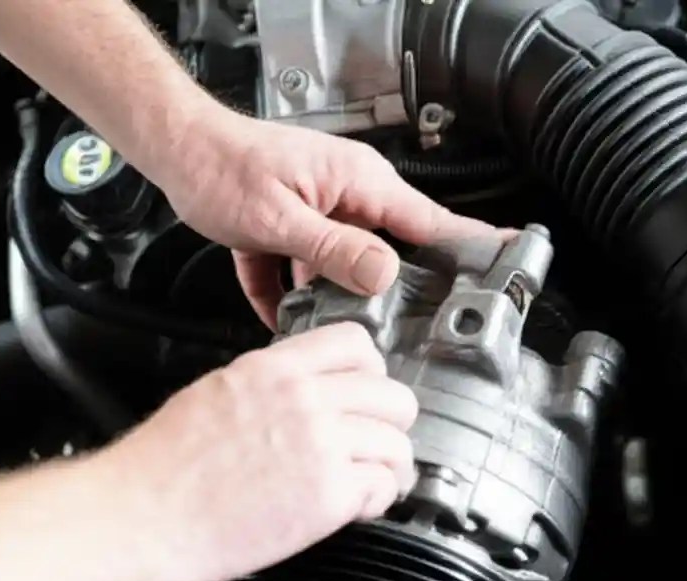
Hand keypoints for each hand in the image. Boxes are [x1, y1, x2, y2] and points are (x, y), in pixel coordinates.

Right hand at [98, 322, 416, 580]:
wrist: (145, 517)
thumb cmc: (163, 468)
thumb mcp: (214, 394)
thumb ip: (267, 386)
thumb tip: (301, 393)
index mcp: (272, 369)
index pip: (355, 343)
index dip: (373, 373)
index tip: (368, 394)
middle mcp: (302, 399)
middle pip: (391, 395)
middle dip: (391, 424)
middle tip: (378, 444)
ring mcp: (319, 445)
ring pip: (396, 443)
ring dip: (391, 467)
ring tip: (374, 482)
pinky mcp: (327, 495)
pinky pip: (383, 487)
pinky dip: (378, 500)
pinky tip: (359, 507)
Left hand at [153, 109, 506, 327]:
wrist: (177, 149)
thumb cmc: (221, 169)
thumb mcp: (279, 220)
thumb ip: (334, 250)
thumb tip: (384, 274)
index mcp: (357, 183)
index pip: (430, 220)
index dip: (472, 244)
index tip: (508, 260)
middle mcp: (345, 192)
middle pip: (386, 251)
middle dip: (383, 290)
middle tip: (388, 325)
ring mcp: (320, 207)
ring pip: (340, 264)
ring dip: (325, 293)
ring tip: (317, 321)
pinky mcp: (292, 223)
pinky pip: (301, 266)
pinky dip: (286, 289)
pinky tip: (274, 310)